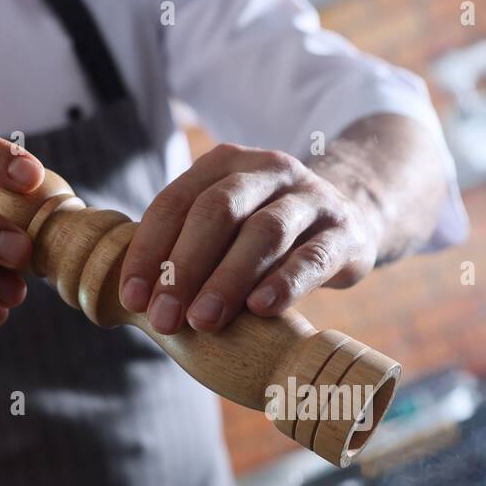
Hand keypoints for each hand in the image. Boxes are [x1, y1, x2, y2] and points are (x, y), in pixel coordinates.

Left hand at [117, 142, 381, 333]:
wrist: (351, 221)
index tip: (134, 299)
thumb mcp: (228, 227)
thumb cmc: (268, 235)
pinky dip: (285, 282)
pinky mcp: (343, 232)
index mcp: (226, 164)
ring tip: (204, 321)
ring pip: (264, 232)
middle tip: (165, 318)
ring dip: (228, 279)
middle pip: (217, 211)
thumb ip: (187, 249)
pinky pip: (312, 256)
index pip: (176, 202)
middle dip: (184, 267)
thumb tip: (135, 302)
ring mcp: (310, 198)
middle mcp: (268, 170)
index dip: (149, 251)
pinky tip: (261, 309)